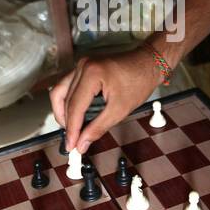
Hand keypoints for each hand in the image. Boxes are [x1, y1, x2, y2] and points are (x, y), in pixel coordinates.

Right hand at [48, 45, 163, 154]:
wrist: (149, 64)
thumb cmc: (139, 81)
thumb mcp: (120, 110)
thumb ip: (98, 128)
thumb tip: (82, 143)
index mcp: (92, 73)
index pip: (74, 106)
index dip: (71, 129)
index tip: (71, 146)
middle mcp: (83, 66)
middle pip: (64, 99)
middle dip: (67, 123)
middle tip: (73, 142)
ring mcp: (82, 65)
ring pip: (61, 92)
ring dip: (64, 113)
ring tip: (73, 130)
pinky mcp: (84, 68)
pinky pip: (68, 87)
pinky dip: (70, 103)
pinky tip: (77, 117)